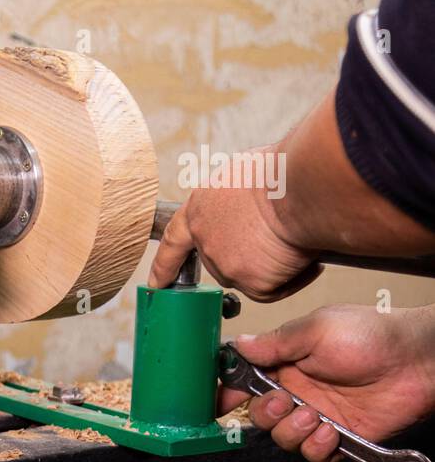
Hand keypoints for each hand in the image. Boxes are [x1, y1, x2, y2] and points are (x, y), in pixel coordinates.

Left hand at [148, 143, 320, 299]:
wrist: (302, 185)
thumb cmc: (280, 172)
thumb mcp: (241, 175)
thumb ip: (231, 200)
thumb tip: (243, 209)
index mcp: (199, 209)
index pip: (173, 242)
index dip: (165, 264)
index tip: (157, 282)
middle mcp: (206, 240)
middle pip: (223, 262)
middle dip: (248, 255)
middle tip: (274, 238)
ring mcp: (226, 264)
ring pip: (251, 276)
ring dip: (272, 264)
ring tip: (294, 238)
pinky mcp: (252, 283)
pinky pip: (274, 289)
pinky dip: (293, 276)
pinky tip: (305, 255)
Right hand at [221, 305, 434, 461]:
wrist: (418, 360)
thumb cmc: (373, 335)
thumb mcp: (315, 330)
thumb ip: (274, 343)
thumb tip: (238, 345)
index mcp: (286, 363)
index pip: (245, 380)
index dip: (229, 392)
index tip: (222, 400)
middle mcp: (298, 391)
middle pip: (259, 416)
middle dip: (265, 414)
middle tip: (284, 402)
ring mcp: (318, 415)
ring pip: (282, 438)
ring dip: (291, 432)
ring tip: (314, 416)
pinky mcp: (340, 437)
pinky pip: (312, 454)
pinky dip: (316, 447)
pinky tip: (330, 430)